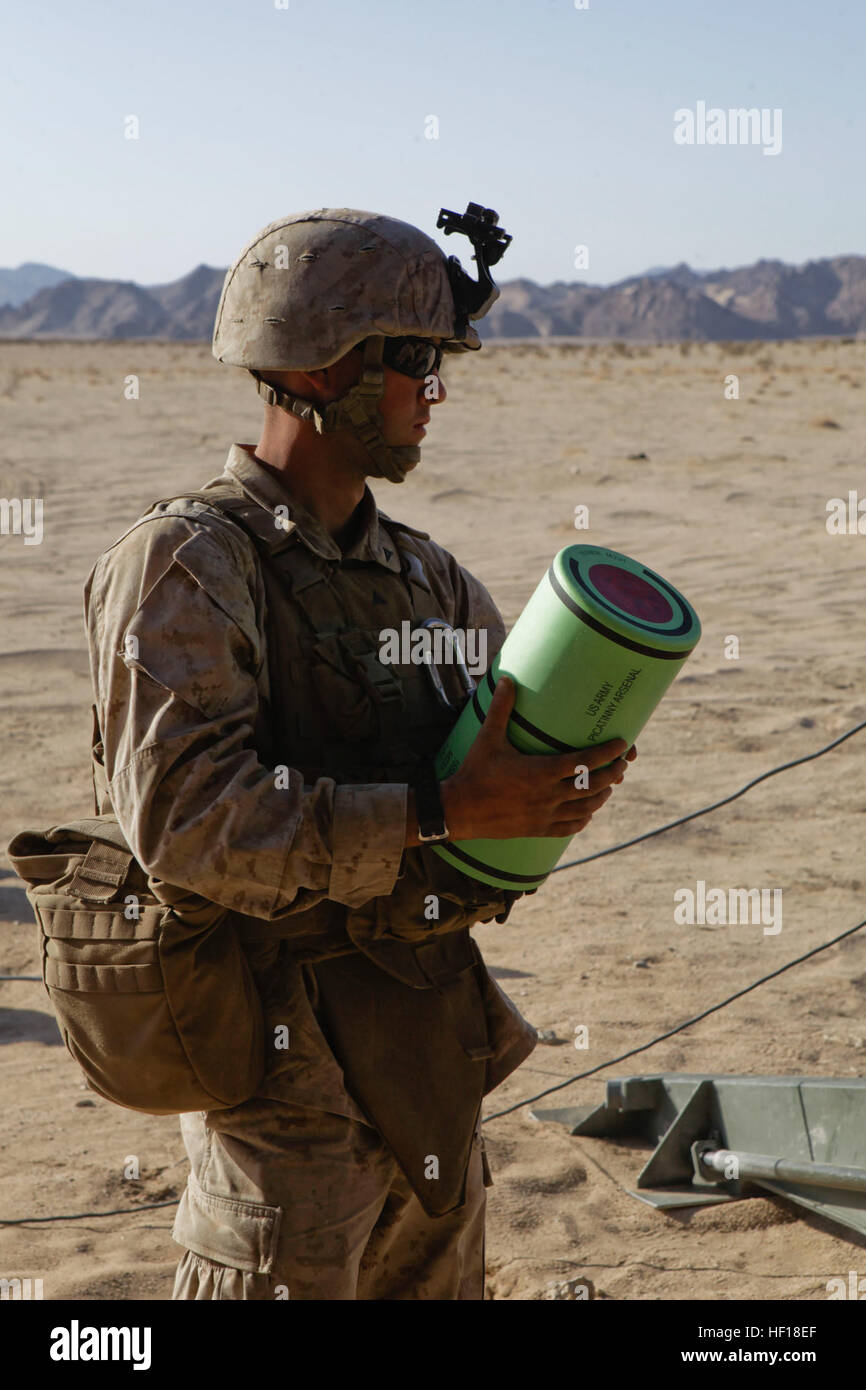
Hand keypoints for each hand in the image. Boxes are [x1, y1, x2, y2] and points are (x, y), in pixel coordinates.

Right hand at [441, 675, 635, 839]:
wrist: (459, 811)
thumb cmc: (474, 772)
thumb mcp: (487, 739)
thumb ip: (501, 709)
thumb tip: (506, 679)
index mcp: (541, 772)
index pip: (584, 761)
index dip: (608, 753)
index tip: (623, 744)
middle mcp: (548, 795)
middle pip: (593, 785)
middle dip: (613, 773)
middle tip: (623, 764)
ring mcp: (545, 815)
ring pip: (586, 807)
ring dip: (602, 795)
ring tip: (609, 785)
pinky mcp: (538, 830)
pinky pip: (571, 827)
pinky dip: (584, 818)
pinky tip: (588, 812)